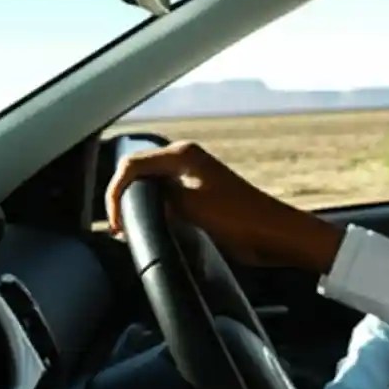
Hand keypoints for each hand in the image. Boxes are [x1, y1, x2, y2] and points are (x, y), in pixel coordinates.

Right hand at [105, 140, 343, 272]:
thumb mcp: (187, 205)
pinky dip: (155, 212)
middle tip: (120, 227)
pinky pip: (166, 199)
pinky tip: (155, 228)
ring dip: (139, 206)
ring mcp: (194, 177)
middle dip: (124, 199)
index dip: (115, 194)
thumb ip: (154, 197)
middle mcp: (186, 160)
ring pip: (150, 187)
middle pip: (137, 173)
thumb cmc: (238, 218)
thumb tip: (135, 199)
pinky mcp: (201, 196)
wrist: (273, 234)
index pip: (130, 166)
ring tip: (132, 230)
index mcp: (182, 155)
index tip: (116, 224)